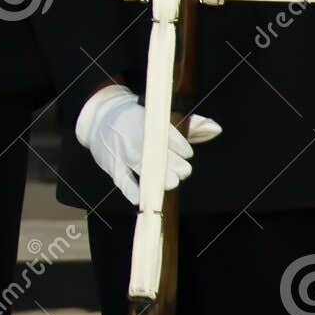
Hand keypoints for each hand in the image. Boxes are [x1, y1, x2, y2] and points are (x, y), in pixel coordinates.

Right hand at [75, 84, 221, 205]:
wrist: (97, 118)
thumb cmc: (137, 120)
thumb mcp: (159, 117)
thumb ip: (191, 124)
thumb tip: (216, 129)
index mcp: (145, 120)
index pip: (165, 133)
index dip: (180, 145)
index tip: (187, 153)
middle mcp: (132, 135)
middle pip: (155, 152)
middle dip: (173, 164)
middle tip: (183, 170)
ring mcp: (120, 151)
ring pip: (141, 167)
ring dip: (159, 178)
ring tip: (171, 182)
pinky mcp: (111, 166)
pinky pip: (123, 181)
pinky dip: (134, 191)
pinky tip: (145, 198)